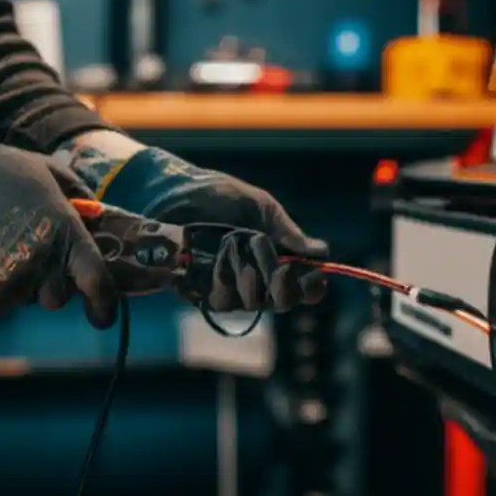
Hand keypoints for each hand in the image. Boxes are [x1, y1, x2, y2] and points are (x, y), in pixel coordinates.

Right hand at [0, 110, 117, 326]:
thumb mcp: (49, 171)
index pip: (97, 282)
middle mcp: (44, 264)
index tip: (101, 317)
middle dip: (46, 284)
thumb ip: (78, 194)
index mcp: (66, 234)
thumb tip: (95, 214)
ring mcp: (12, 282)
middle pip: (56, 298)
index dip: (103, 305)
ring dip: (15, 286)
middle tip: (26, 256)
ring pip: (22, 301)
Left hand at [79, 145, 326, 312]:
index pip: (303, 289)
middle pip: (281, 303)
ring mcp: (226, 288)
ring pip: (250, 303)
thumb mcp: (260, 207)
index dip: (313, 288)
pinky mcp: (198, 292)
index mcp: (275, 260)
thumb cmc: (218, 195)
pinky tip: (216, 256)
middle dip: (284, 287)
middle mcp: (254, 280)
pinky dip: (222, 278)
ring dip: (249, 277)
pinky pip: (218, 300)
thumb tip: (322, 252)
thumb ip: (287, 232)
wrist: (173, 192)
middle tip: (281, 268)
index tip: (316, 275)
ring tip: (235, 246)